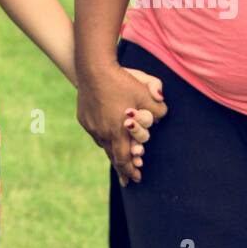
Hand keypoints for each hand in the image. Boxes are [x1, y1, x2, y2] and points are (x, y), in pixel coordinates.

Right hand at [78, 62, 167, 186]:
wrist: (94, 68)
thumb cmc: (122, 81)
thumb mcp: (145, 94)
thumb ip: (159, 109)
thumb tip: (163, 117)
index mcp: (117, 131)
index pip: (123, 160)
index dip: (130, 171)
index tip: (136, 179)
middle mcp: (101, 132)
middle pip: (112, 156)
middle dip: (122, 167)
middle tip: (128, 178)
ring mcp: (90, 125)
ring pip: (103, 144)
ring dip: (113, 150)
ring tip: (119, 154)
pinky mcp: (83, 118)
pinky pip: (95, 132)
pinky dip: (103, 136)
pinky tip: (107, 133)